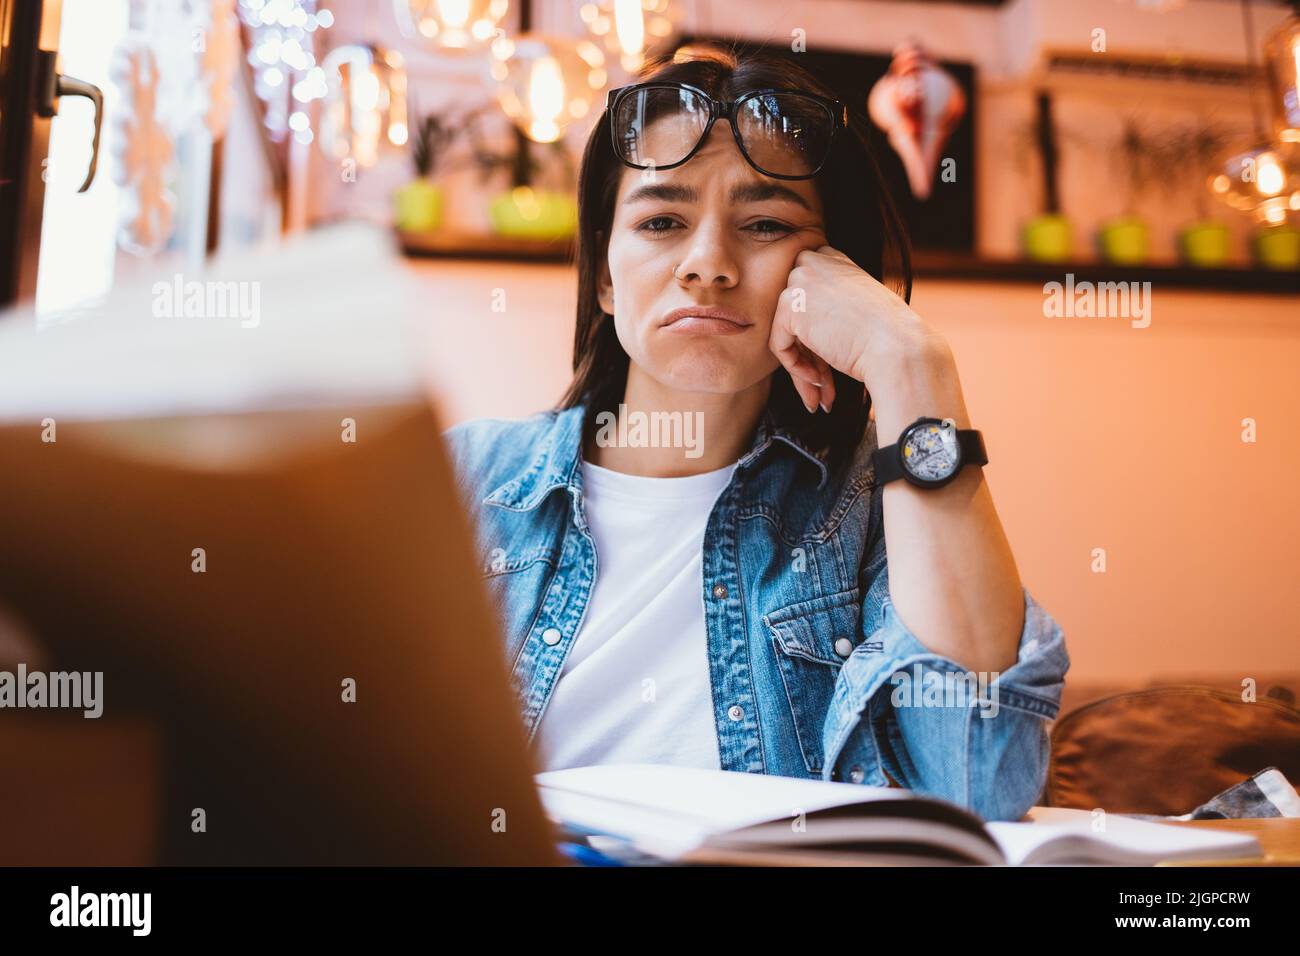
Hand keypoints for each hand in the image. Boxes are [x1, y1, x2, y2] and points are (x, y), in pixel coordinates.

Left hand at [768, 245, 936, 412]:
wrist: (897, 346)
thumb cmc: (886, 334)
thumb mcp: (856, 307)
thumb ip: (826, 307)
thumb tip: (801, 328)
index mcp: (831, 259)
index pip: (806, 297)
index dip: (814, 334)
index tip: (828, 359)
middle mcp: (812, 262)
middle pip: (794, 316)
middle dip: (808, 353)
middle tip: (823, 381)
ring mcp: (799, 281)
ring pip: (786, 333)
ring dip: (804, 365)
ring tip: (822, 391)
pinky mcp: (789, 306)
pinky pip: (779, 345)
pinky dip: (796, 368)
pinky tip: (820, 381)